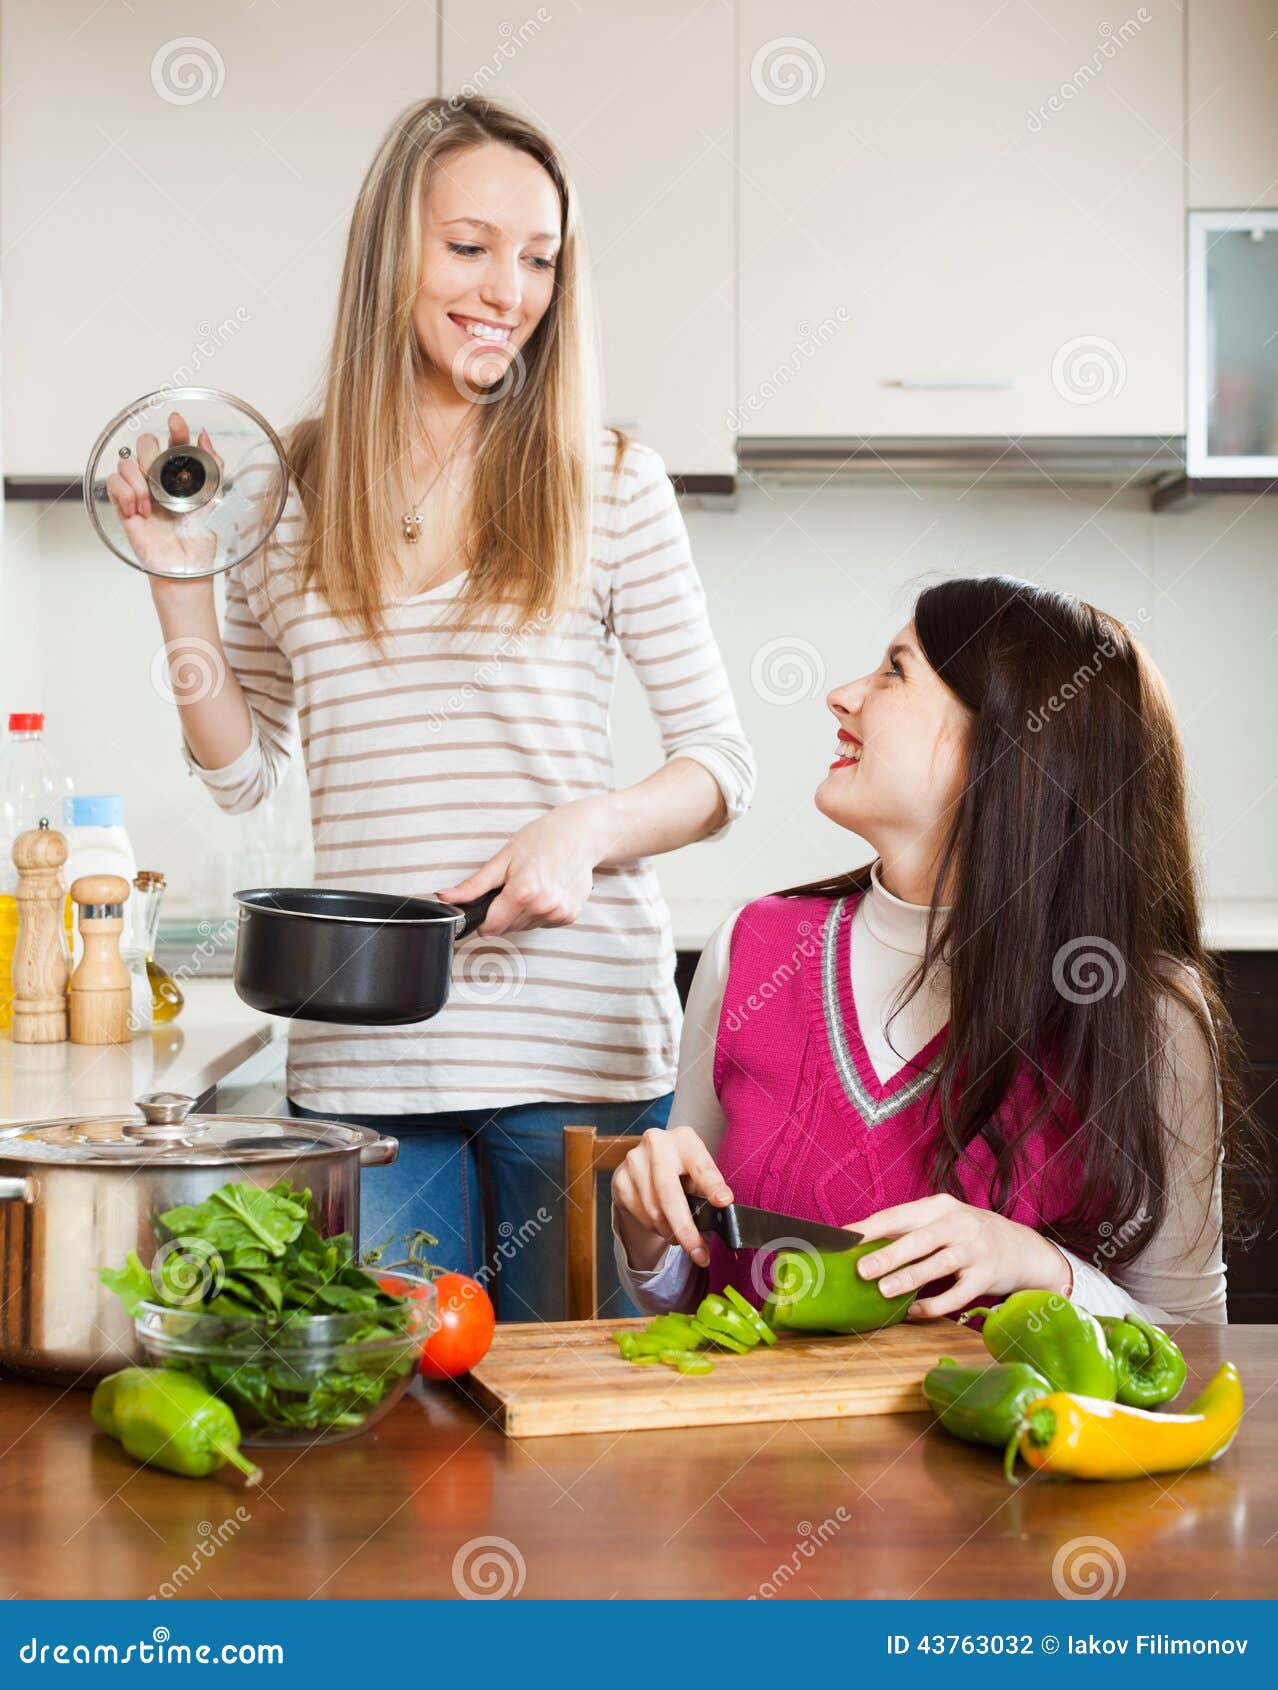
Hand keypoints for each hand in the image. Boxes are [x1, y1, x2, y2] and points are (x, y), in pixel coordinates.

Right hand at [106, 410, 220, 578]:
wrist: (185, 565)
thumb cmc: (199, 537)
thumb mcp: (213, 500)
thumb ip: (212, 468)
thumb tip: (205, 436)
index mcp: (180, 475)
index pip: (175, 442)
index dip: (175, 428)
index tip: (176, 420)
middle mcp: (158, 478)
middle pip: (144, 443)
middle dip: (150, 455)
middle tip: (159, 478)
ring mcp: (139, 490)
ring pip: (126, 463)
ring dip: (138, 482)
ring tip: (151, 506)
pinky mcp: (124, 505)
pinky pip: (114, 483)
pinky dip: (126, 494)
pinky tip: (139, 511)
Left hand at [436, 796, 614, 935]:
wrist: (581, 834)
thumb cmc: (543, 839)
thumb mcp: (503, 858)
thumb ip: (474, 885)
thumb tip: (446, 898)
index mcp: (522, 893)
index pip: (491, 927)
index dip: (484, 917)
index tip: (488, 903)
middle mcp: (543, 907)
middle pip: (508, 928)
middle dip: (504, 912)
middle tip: (515, 884)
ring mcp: (558, 913)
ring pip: (525, 927)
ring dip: (523, 912)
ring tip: (533, 884)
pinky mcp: (570, 916)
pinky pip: (543, 923)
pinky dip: (540, 911)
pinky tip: (547, 890)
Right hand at [612, 1125, 732, 1271]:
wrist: (649, 1160)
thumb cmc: (682, 1168)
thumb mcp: (699, 1171)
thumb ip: (708, 1189)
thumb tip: (719, 1214)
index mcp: (684, 1139)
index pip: (700, 1165)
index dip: (712, 1185)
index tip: (724, 1202)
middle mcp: (656, 1144)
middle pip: (669, 1193)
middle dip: (685, 1229)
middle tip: (699, 1253)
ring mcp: (633, 1161)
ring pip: (653, 1211)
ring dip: (671, 1232)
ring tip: (683, 1238)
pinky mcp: (620, 1180)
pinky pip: (640, 1216)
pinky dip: (656, 1228)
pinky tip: (664, 1223)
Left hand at [848, 1193, 1071, 1318]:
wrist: (1021, 1247)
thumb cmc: (967, 1234)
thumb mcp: (940, 1221)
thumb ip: (907, 1230)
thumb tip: (859, 1243)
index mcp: (938, 1207)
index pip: (898, 1215)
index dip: (870, 1227)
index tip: (843, 1239)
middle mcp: (958, 1224)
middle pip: (919, 1239)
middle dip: (888, 1254)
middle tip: (861, 1269)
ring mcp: (975, 1250)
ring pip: (939, 1264)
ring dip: (910, 1278)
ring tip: (884, 1290)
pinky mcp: (987, 1276)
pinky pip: (959, 1293)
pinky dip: (936, 1305)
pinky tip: (915, 1311)